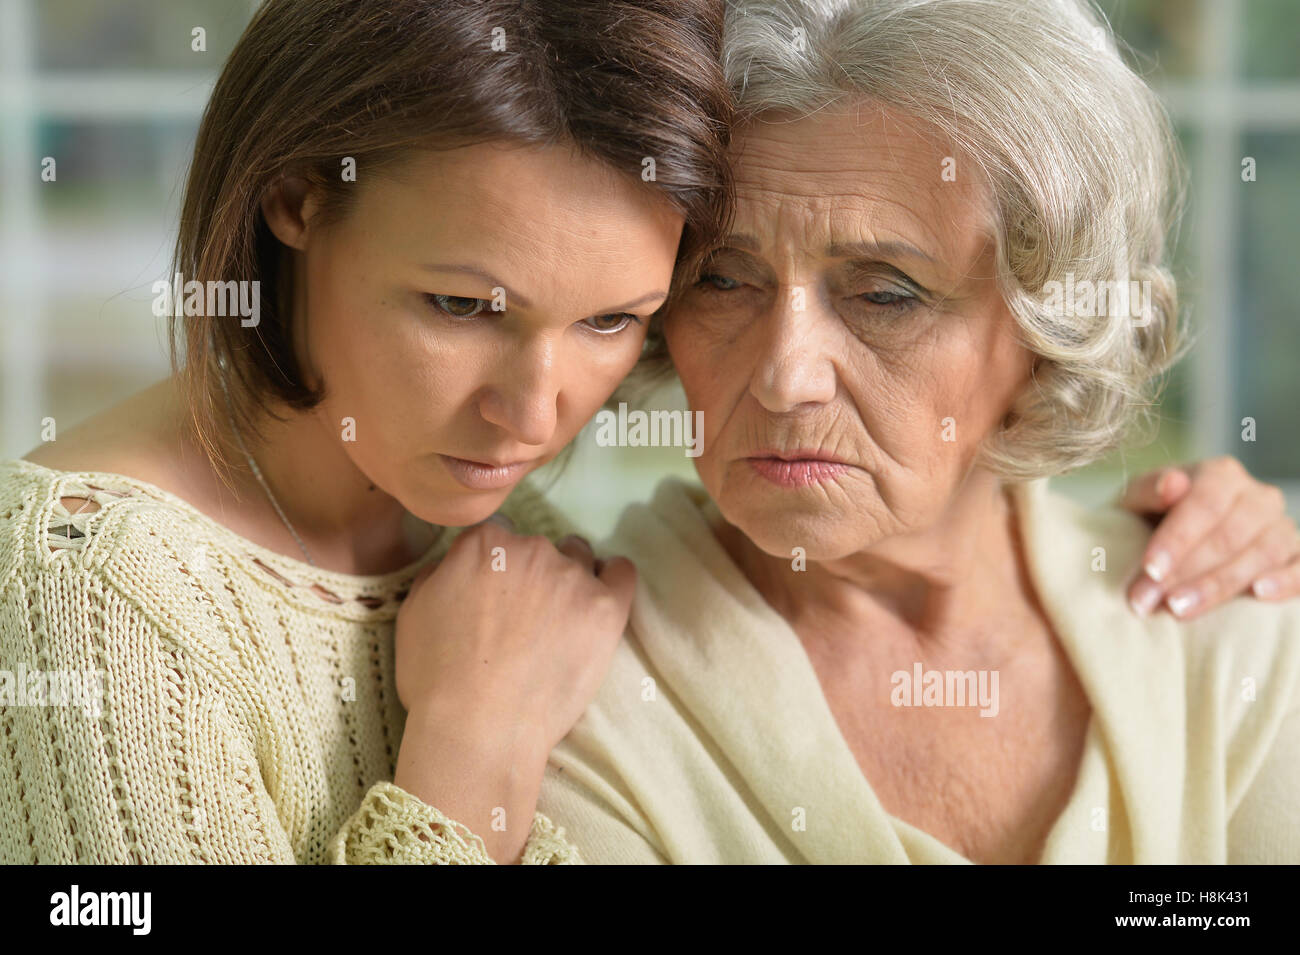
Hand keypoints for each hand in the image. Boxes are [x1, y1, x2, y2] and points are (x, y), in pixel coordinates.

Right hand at [392, 521, 635, 860]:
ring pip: (579, 559)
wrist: (479, 729)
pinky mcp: (606, 608)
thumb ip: (441, 574)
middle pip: (538, 549)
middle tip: (522, 620)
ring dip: (570, 579)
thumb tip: (457, 564)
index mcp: (484, 544)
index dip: (493, 567)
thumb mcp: (413, 614)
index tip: (493, 594)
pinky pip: (622, 574)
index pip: (497, 536)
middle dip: (530, 576)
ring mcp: (573, 577)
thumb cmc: (438, 679)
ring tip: (560, 620)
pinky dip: (614, 580)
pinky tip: (603, 601)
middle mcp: (532, 549)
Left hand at [1119, 457, 1298, 618]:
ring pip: (1263, 554)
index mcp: (1220, 474)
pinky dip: (1287, 581)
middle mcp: (1258, 496)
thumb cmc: (1152, 515)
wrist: (1168, 535)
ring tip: (1181, 609)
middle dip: (1187, 572)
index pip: (1205, 504)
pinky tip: (1259, 595)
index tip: (1150, 570)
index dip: (1178, 538)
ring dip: (1220, 585)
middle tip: (1150, 600)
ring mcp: (1281, 527)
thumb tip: (1172, 484)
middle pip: (1230, 535)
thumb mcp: (1137, 498)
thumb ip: (1149, 489)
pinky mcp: (1296, 556)